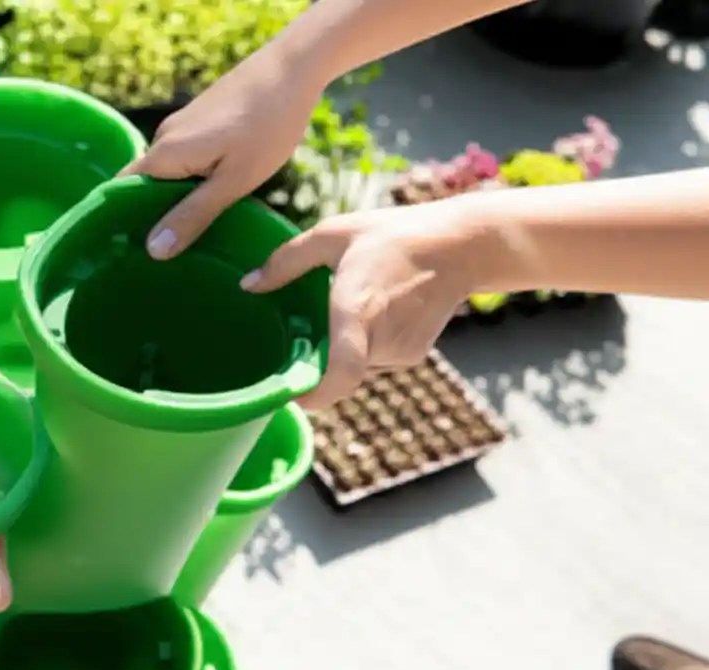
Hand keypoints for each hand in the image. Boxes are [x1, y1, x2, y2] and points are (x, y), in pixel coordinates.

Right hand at [119, 38, 327, 259]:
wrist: (293, 68)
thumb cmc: (268, 125)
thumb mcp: (234, 181)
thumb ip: (193, 215)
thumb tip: (153, 250)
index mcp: (164, 154)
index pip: (121, 193)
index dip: (122, 223)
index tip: (131, 254)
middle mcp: (163, 139)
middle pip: (143, 186)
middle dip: (153, 217)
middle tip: (170, 256)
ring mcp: (180, 127)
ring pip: (166, 174)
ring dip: (176, 201)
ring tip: (194, 234)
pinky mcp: (198, 121)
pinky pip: (182, 161)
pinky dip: (190, 182)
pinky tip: (212, 199)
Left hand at [239, 198, 495, 408]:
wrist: (461, 246)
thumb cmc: (392, 235)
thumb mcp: (333, 234)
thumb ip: (286, 261)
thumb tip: (247, 286)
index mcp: (357, 310)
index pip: (340, 373)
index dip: (314, 396)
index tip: (291, 396)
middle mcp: (381, 339)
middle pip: (334, 367)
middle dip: (316, 357)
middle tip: (306, 328)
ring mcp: (401, 352)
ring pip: (354, 366)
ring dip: (342, 347)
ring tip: (349, 307)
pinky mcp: (414, 356)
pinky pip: (374, 361)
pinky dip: (364, 345)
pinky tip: (374, 311)